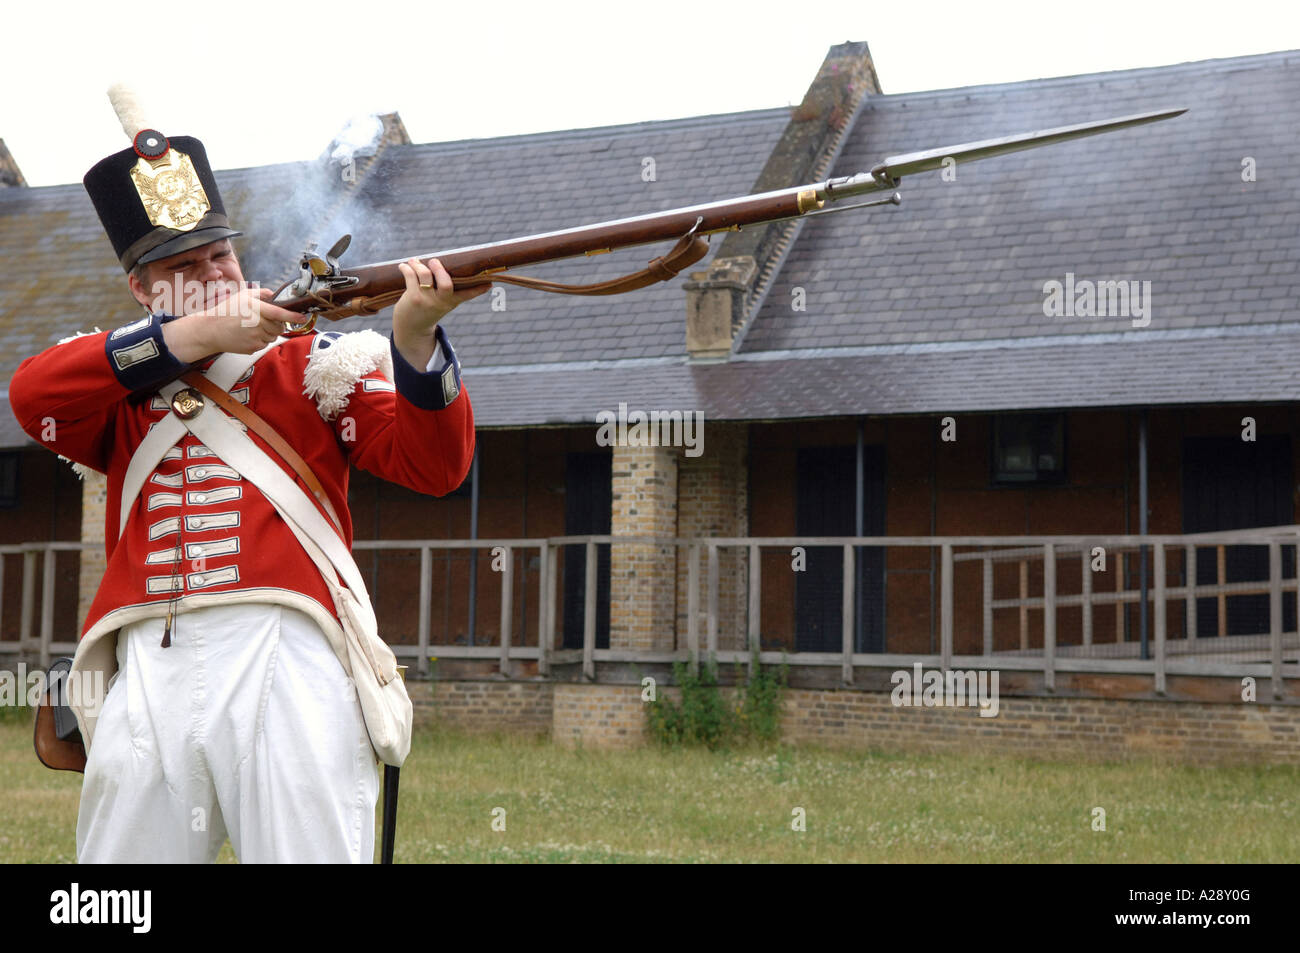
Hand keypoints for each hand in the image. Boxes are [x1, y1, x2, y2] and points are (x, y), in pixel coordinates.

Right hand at [162, 287, 299, 361]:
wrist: (211, 330)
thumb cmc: (227, 311)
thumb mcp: (243, 295)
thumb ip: (262, 293)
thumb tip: (276, 295)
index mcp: (256, 309)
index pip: (280, 314)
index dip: (293, 316)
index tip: (303, 317)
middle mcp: (257, 324)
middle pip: (279, 327)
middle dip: (276, 324)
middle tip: (264, 320)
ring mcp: (255, 337)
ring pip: (273, 336)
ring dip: (269, 332)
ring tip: (253, 327)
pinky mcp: (253, 348)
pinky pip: (264, 344)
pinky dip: (261, 340)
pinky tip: (249, 334)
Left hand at [392, 258, 488, 368]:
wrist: (412, 328)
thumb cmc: (429, 308)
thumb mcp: (443, 302)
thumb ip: (448, 287)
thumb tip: (453, 264)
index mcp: (452, 301)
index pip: (468, 294)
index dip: (478, 289)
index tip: (489, 283)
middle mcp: (441, 301)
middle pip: (446, 284)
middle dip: (439, 269)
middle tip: (435, 261)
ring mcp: (426, 300)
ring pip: (424, 275)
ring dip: (418, 264)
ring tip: (415, 261)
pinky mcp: (413, 298)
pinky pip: (410, 276)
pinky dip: (406, 268)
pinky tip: (404, 266)